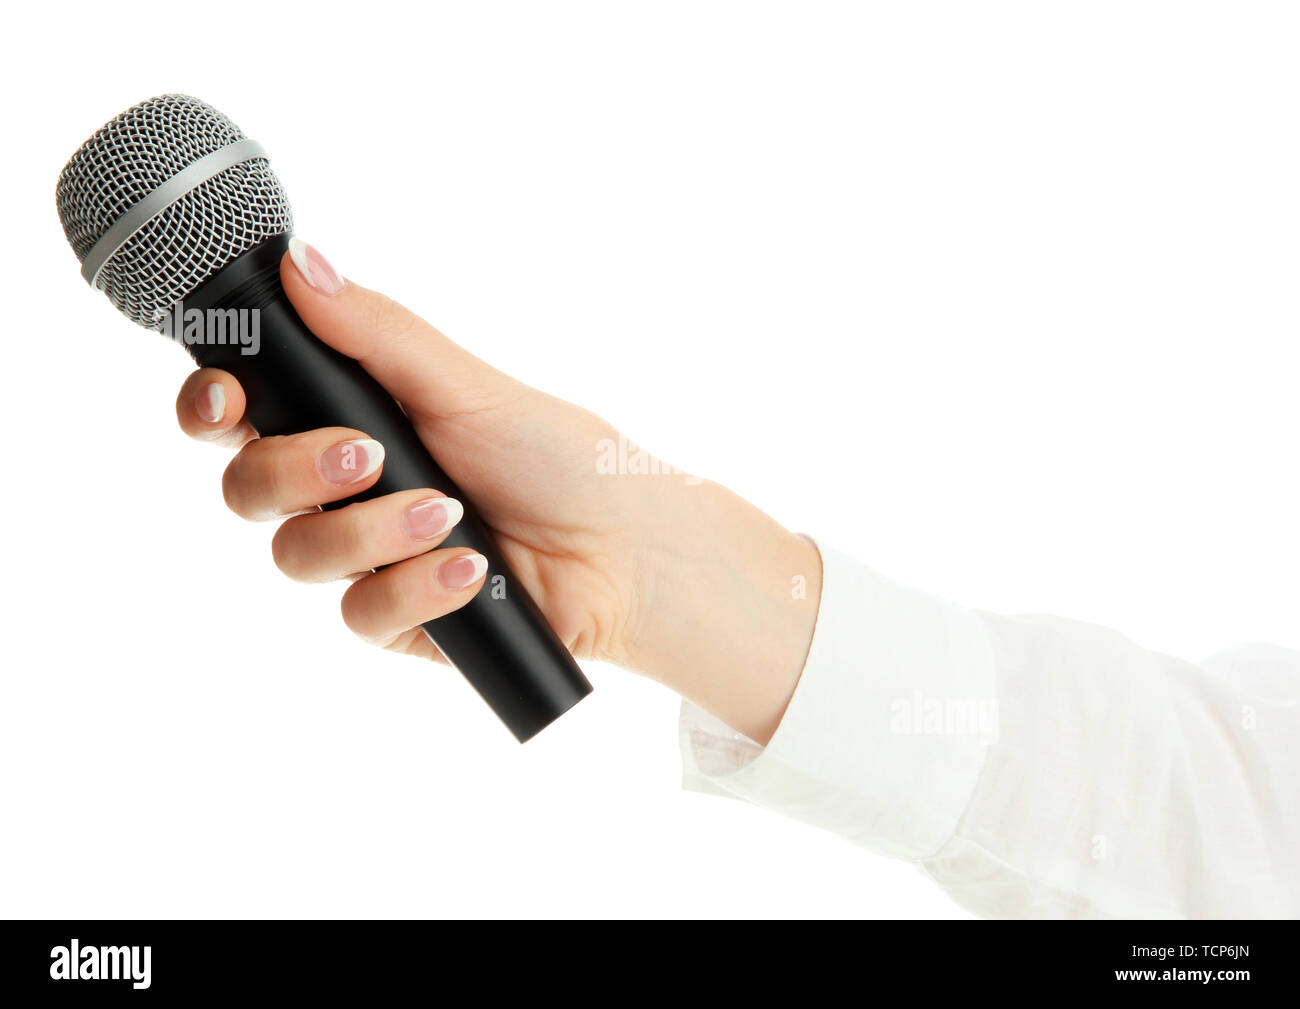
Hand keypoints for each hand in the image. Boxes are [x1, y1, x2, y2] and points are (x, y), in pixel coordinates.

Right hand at [175, 240, 821, 742]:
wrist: (624, 547)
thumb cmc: (557, 456)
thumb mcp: (465, 385)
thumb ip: (377, 334)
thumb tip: (301, 262)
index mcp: (349, 422)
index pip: (243, 417)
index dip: (211, 408)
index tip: (225, 398)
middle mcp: (344, 491)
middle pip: (248, 489)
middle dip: (292, 471)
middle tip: (364, 456)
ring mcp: (366, 556)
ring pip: (296, 555)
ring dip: (368, 531)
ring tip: (447, 514)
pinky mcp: (397, 618)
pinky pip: (359, 613)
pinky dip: (413, 587)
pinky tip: (469, 572)